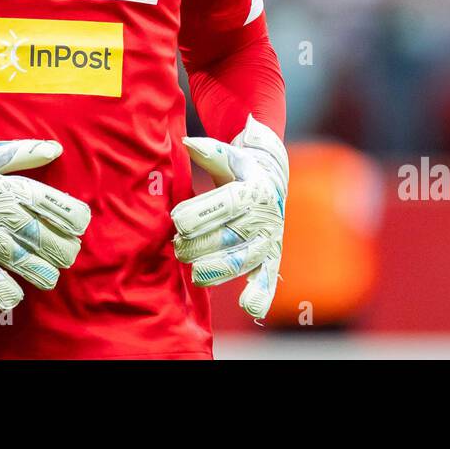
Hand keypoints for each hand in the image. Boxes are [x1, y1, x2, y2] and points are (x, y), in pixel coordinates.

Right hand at [0, 105, 91, 310]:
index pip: (45, 202)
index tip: (80, 224)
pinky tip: (14, 297)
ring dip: (37, 269)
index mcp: (6, 186)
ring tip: (51, 278)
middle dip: (58, 247)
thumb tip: (56, 148)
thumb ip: (24, 153)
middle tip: (70, 254)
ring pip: (15, 255)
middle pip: (36, 233)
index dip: (67, 215)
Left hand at [171, 117, 287, 319]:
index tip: (177, 221)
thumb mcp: (228, 157)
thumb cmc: (240, 168)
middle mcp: (263, 216)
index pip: (226, 204)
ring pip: (243, 259)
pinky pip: (268, 277)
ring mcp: (268, 239)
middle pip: (229, 236)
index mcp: (253, 189)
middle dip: (199, 244)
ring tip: (195, 274)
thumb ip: (209, 153)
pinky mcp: (271, 257)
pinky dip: (261, 292)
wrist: (273, 178)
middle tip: (176, 247)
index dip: (200, 213)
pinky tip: (248, 305)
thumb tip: (187, 142)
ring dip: (218, 269)